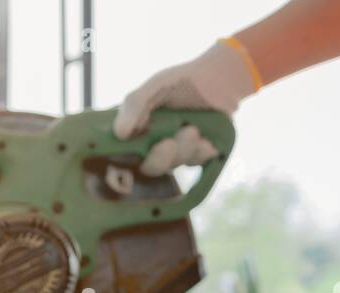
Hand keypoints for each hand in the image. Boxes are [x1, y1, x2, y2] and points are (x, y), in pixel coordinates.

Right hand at [114, 39, 258, 175]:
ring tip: (194, 129)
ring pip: (174, 165)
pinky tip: (207, 140)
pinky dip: (201, 152)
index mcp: (137, 129)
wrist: (220, 78)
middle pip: (148, 167)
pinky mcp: (195, 154)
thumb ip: (135, 104)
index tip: (135, 149)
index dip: (125, 158)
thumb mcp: (156, 86)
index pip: (122, 153)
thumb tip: (119, 134)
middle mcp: (152, 144)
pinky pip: (195, 163)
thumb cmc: (183, 80)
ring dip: (184, 149)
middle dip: (159, 158)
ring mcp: (175, 152)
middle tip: (170, 143)